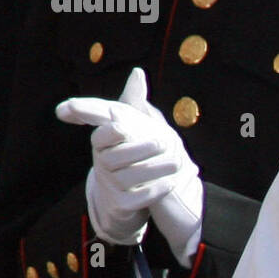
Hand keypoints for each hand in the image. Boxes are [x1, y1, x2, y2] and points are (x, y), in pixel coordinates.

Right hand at [57, 68, 203, 263]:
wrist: (122, 197)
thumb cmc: (126, 153)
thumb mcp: (129, 125)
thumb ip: (133, 100)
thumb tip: (138, 73)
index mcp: (101, 143)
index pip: (101, 135)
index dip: (110, 131)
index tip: (123, 127)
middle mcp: (101, 163)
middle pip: (117, 156)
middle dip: (141, 149)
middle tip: (164, 141)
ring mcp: (110, 185)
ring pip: (130, 177)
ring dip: (156, 169)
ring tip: (177, 162)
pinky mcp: (122, 204)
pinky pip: (138, 198)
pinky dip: (156, 190)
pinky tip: (172, 182)